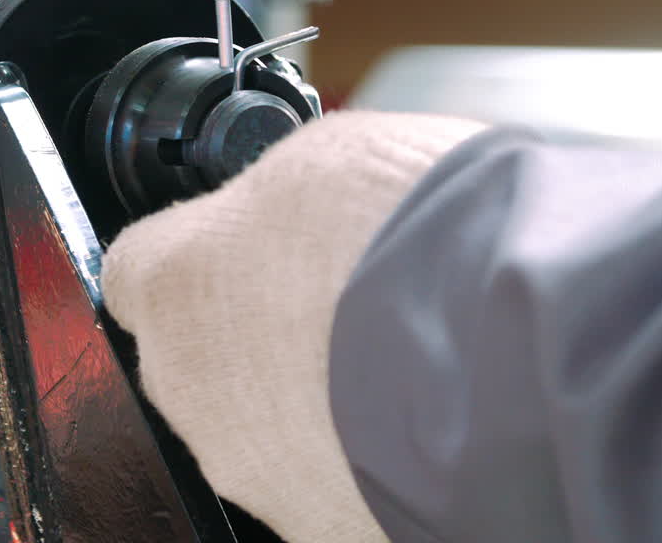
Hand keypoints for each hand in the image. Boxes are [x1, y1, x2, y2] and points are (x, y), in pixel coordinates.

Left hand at [101, 111, 484, 541]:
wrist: (521, 340)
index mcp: (175, 282)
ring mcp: (252, 472)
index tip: (246, 253)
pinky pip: (329, 489)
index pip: (140, 270)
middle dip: (262, 337)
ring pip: (264, 435)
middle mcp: (190, 388)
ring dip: (317, 405)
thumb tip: (288, 211)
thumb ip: (279, 199)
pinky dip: (367, 465)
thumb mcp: (332, 156)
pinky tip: (429, 428)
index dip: (200, 258)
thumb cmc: (422, 231)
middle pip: (201, 360)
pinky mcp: (319, 530)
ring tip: (408, 369)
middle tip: (348, 309)